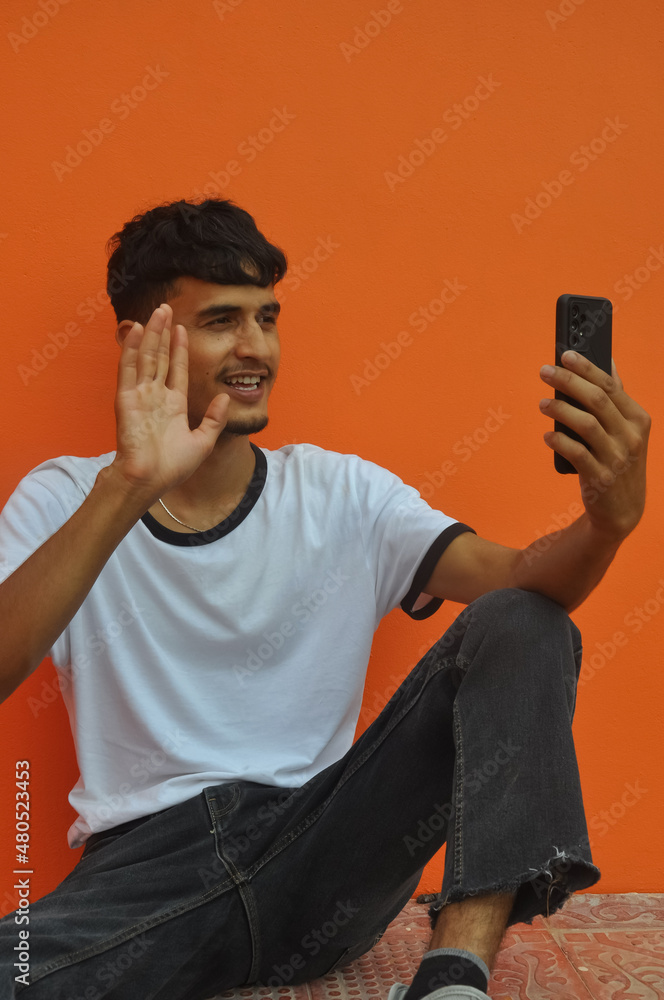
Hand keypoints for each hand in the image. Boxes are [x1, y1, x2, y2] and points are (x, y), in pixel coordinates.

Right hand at [109, 303, 229, 497]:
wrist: (149, 480)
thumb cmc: (172, 467)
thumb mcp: (202, 442)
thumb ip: (214, 419)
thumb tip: (225, 398)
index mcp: (173, 405)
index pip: (177, 369)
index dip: (180, 349)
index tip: (182, 329)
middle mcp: (156, 396)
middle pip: (160, 357)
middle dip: (163, 333)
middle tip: (166, 309)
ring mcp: (140, 395)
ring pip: (146, 357)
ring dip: (150, 334)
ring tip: (155, 312)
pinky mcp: (126, 399)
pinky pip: (128, 369)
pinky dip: (131, 349)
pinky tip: (136, 330)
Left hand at [539, 351, 650, 541]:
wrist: (622, 511)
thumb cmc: (618, 461)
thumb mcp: (627, 431)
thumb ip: (617, 399)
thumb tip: (609, 363)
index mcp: (638, 419)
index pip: (611, 386)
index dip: (587, 368)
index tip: (565, 354)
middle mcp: (631, 436)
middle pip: (597, 400)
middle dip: (568, 381)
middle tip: (544, 371)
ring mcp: (617, 458)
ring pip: (586, 424)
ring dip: (560, 410)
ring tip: (542, 404)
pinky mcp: (601, 478)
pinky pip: (577, 454)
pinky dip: (560, 442)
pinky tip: (548, 436)